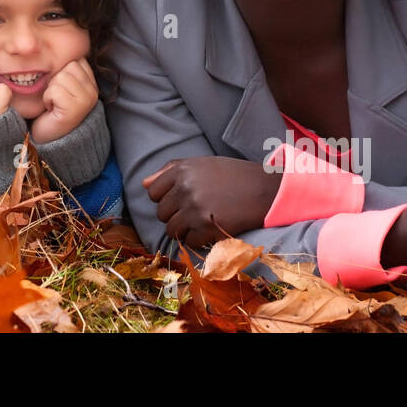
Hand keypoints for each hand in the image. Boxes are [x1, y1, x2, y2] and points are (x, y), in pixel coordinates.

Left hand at [30, 58, 98, 143]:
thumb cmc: (52, 107)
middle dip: (55, 79)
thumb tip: (59, 41)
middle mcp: (93, 91)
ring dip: (50, 90)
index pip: (76, 59)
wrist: (48, 137)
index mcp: (91, 82)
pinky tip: (52, 110)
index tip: (61, 89)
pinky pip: (55, 90)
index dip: (61, 71)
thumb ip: (66, 68)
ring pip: (61, 76)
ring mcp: (86, 100)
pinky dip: (48, 99)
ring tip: (54, 103)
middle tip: (56, 98)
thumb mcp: (61, 84)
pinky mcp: (75, 109)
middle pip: (68, 65)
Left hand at [142, 155, 282, 248]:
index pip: (153, 192)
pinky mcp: (206, 228)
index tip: (180, 199)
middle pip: (161, 213)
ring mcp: (194, 209)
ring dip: (184, 229)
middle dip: (175, 215)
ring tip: (201, 221)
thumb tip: (143, 184)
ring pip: (172, 229)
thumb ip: (170, 171)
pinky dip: (198, 239)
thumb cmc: (232, 175)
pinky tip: (210, 229)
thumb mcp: (200, 164)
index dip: (165, 198)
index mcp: (181, 170)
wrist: (264, 189)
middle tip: (195, 211)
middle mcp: (185, 188)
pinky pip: (188, 241)